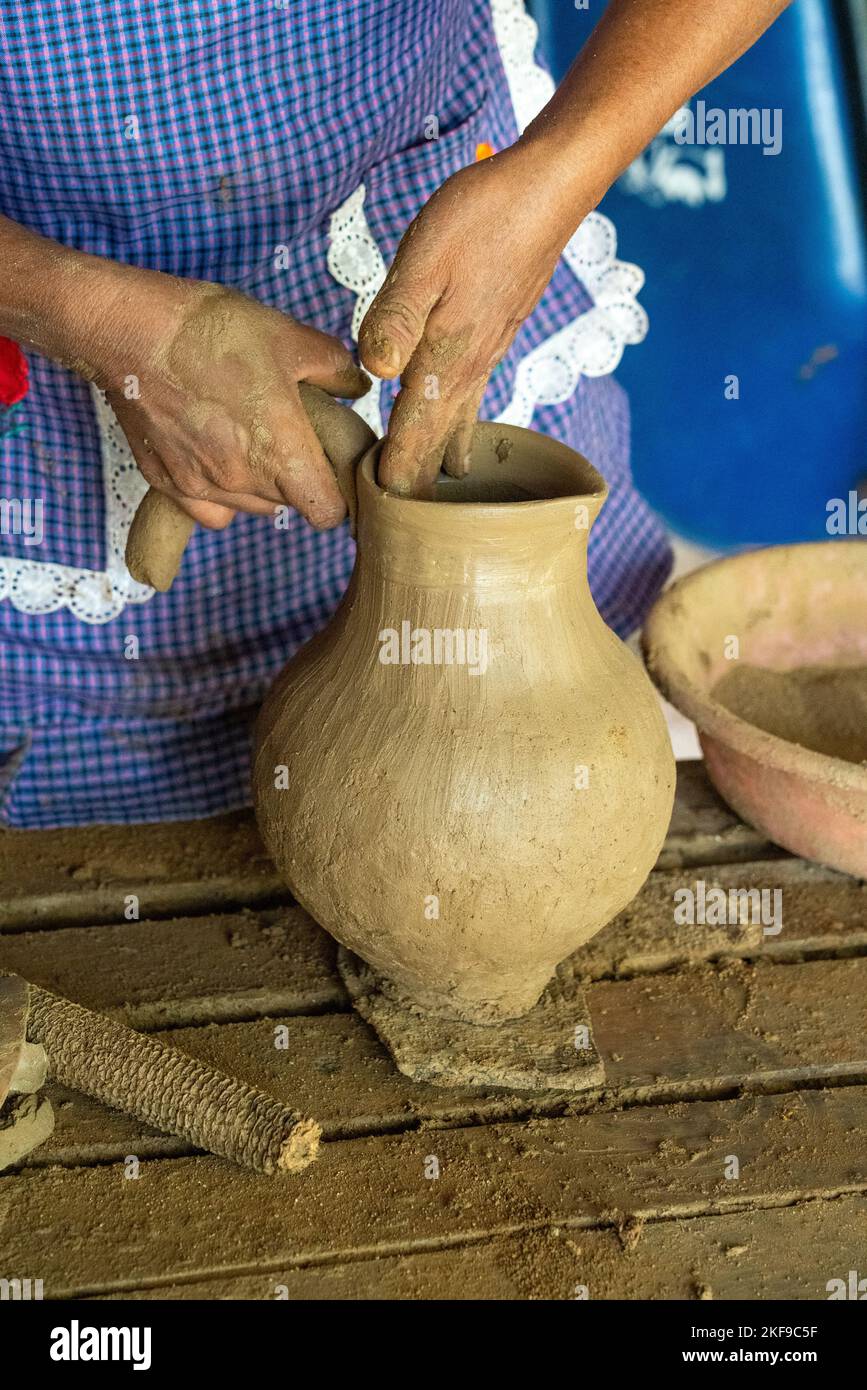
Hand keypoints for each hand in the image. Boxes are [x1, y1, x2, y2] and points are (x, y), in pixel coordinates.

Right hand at [82, 265, 368, 528]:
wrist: (133, 331)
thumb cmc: (215, 332)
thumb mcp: (290, 338)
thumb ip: (335, 369)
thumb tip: (356, 386)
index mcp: (283, 456)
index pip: (327, 513)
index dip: (336, 495)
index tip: (330, 470)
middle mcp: (244, 483)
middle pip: (288, 506)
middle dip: (296, 479)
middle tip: (288, 436)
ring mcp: (201, 487)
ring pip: (248, 508)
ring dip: (257, 485)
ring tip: (248, 438)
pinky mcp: (166, 482)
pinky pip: (207, 508)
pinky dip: (218, 494)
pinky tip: (215, 457)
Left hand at [358, 141, 580, 495]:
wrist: (547, 191)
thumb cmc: (481, 216)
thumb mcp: (424, 258)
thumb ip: (396, 317)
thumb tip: (375, 374)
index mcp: (445, 355)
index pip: (413, 434)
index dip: (394, 475)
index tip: (376, 517)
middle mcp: (469, 366)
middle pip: (437, 441)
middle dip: (417, 483)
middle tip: (399, 528)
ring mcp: (486, 353)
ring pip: (459, 422)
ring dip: (442, 460)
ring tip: (436, 497)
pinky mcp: (494, 335)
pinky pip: (472, 397)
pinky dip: (459, 427)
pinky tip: (460, 433)